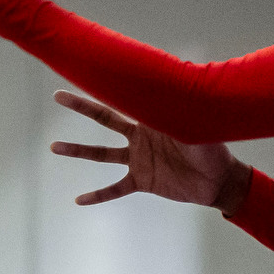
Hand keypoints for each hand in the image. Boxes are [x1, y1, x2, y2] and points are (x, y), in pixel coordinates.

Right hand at [50, 91, 249, 210]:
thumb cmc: (212, 148)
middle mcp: (140, 137)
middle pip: (104, 119)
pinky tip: (78, 200)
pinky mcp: (142, 181)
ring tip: (54, 147)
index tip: (89, 74)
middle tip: (58, 95)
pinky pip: (115, 188)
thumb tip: (181, 77)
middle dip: (81, 107)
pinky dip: (98, 194)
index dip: (107, 89)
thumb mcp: (197, 124)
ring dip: (78, 150)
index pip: (124, 101)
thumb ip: (184, 107)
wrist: (219, 180)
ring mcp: (138, 159)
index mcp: (151, 120)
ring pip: (101, 154)